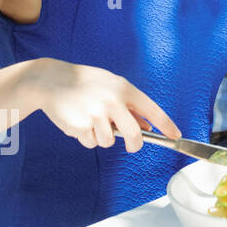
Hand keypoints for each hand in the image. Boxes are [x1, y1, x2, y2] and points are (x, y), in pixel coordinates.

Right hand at [22, 59, 179, 150]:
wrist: (51, 80)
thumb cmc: (85, 83)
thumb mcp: (112, 86)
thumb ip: (129, 105)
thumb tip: (146, 127)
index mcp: (125, 89)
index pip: (152, 110)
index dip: (166, 125)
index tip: (175, 135)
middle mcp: (113, 102)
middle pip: (134, 135)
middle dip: (135, 145)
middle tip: (132, 146)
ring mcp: (97, 114)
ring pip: (109, 141)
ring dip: (102, 137)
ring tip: (89, 119)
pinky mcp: (81, 126)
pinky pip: (91, 143)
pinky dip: (85, 138)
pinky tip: (77, 121)